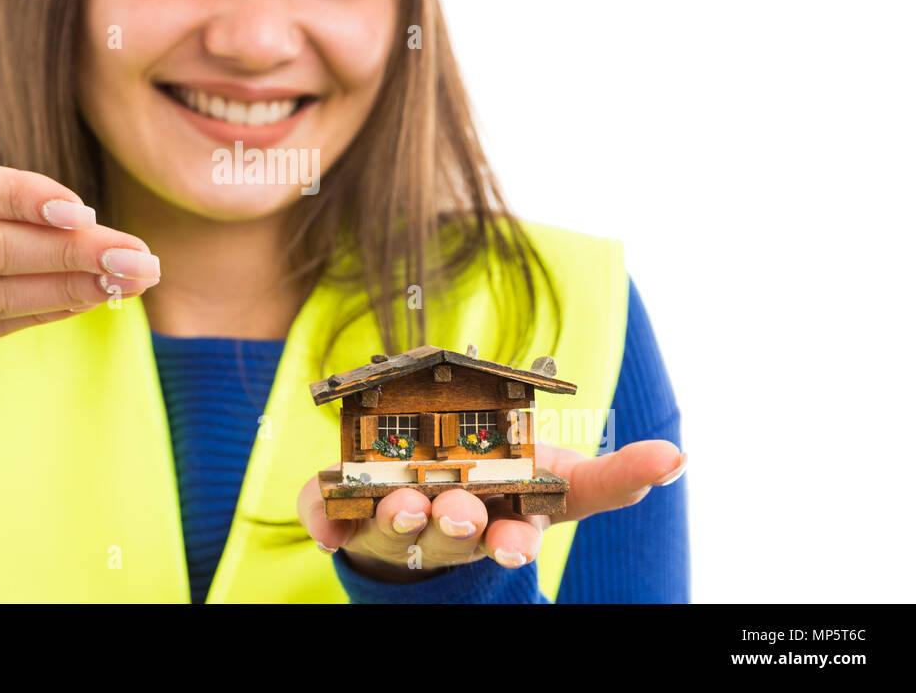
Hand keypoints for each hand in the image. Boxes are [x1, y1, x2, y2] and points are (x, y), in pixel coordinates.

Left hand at [298, 440, 686, 582]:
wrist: (433, 507)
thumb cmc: (503, 491)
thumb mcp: (561, 484)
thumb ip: (616, 477)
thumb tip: (678, 460)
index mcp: (500, 522)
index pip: (514, 538)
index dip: (514, 542)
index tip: (515, 541)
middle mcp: (449, 527)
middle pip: (453, 532)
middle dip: (457, 524)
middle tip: (460, 513)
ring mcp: (396, 522)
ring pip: (393, 523)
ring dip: (399, 515)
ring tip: (403, 503)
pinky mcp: (348, 513)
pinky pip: (327, 511)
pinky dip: (323, 516)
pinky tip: (323, 525)